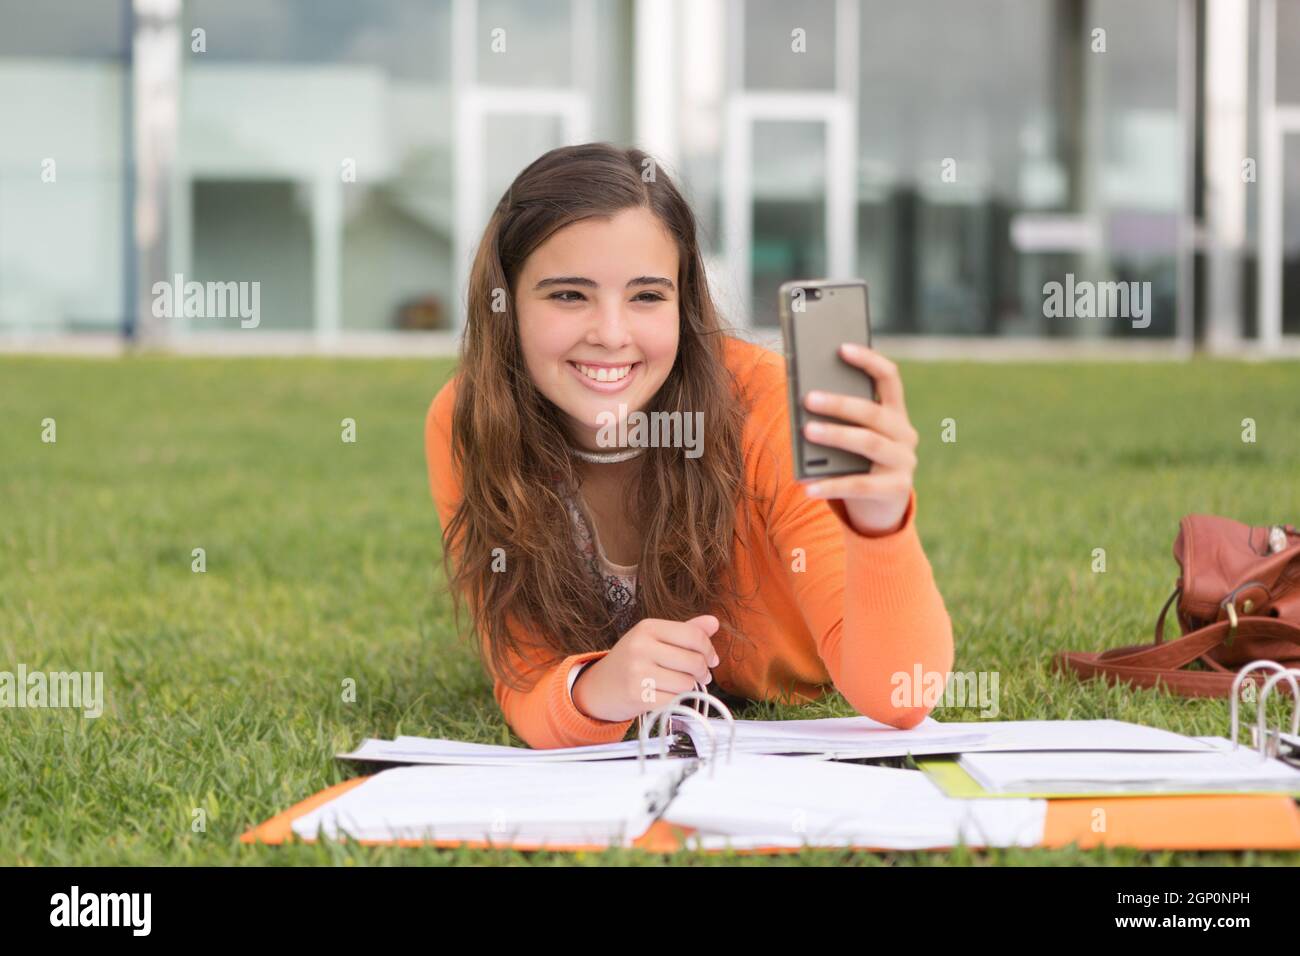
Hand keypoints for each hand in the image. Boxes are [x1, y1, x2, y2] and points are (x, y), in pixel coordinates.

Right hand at [571, 615, 719, 721]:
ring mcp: (637, 672)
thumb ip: (685, 631)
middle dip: (702, 671)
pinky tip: (666, 696)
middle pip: (693, 661)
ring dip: (688, 688)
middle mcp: (641, 646)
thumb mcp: (654, 639)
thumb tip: (714, 623)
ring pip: (686, 683)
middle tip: (700, 676)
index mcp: (648, 627)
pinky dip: (676, 701)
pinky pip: (674, 701)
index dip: (709, 649)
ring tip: (678, 685)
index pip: (693, 635)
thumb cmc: (632, 661)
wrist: (598, 688)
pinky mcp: (637, 696)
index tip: (711, 659)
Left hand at [801, 343, 918, 535]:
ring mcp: (904, 462)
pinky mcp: (896, 490)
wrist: (881, 509)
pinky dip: (831, 486)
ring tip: (807, 432)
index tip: (841, 348)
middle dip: (840, 404)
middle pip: (873, 413)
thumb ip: (840, 420)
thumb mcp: (854, 438)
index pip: (889, 378)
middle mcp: (905, 435)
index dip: (868, 361)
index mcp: (896, 414)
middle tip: (808, 399)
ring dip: (836, 436)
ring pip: (868, 443)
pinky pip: (860, 486)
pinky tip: (806, 486)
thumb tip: (803, 400)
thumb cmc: (859, 463)